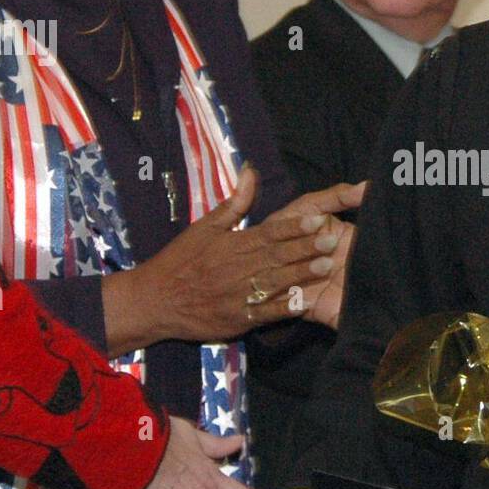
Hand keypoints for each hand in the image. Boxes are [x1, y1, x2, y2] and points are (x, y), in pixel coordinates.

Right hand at [103, 167, 348, 353]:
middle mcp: (237, 268)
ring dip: (302, 274)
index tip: (319, 218)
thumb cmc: (181, 259)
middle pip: (276, 256)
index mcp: (232, 244)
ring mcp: (238, 295)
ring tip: (327, 266)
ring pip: (275, 282)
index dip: (295, 226)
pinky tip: (305, 302)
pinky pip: (264, 314)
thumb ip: (234, 202)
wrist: (155, 301)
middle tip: (333, 239)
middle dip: (306, 248)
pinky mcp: (238, 319)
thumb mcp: (204, 226)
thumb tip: (250, 169)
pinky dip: (284, 308)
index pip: (268, 233)